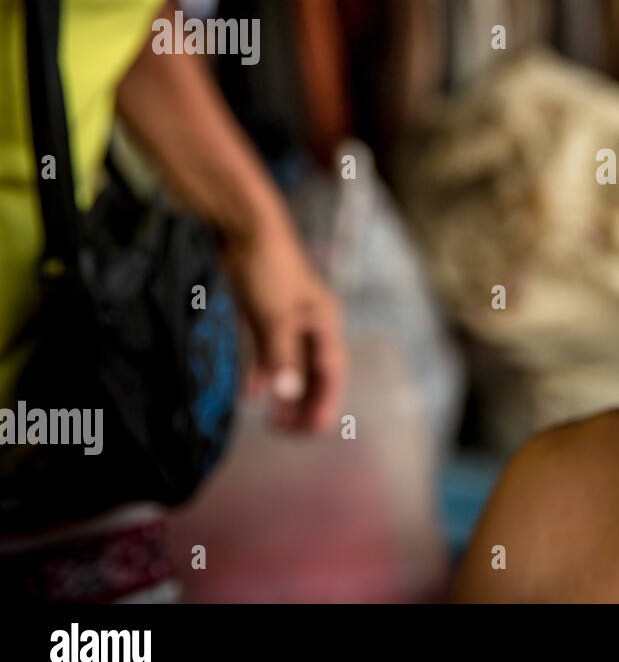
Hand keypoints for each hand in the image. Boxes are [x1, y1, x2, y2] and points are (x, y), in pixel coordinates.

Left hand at [221, 220, 348, 432]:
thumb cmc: (268, 267)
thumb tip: (286, 395)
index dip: (325, 402)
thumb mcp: (276, 315)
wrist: (243, 227)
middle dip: (305, 404)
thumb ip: (281, 356)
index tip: (312, 431)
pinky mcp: (265, 314)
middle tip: (289, 433)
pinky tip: (252, 394)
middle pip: (315, 372)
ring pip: (292, 365)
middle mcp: (312, 323)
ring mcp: (288, 319)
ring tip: (272, 422)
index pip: (332, 371)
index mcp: (325, 322)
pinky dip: (263, 374)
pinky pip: (269, 353)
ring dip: (285, 393)